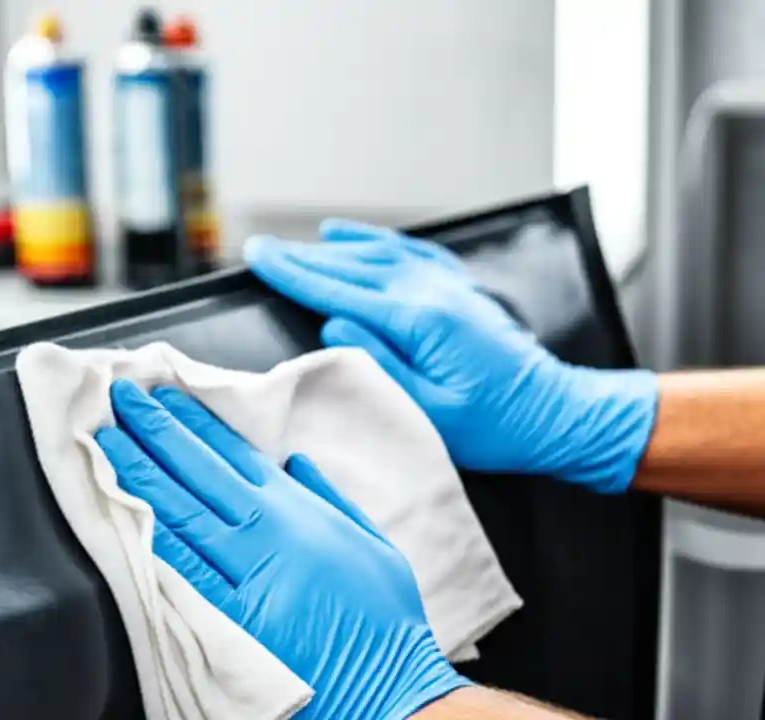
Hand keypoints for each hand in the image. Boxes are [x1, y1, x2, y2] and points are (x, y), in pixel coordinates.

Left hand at [95, 380, 467, 719]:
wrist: (391, 688)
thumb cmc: (386, 620)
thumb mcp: (374, 543)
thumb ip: (330, 497)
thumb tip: (295, 460)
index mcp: (300, 511)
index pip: (234, 453)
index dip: (194, 422)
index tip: (163, 396)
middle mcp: (270, 532)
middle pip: (198, 471)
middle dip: (156, 429)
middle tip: (120, 398)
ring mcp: (248, 573)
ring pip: (182, 510)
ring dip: (141, 472)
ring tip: (108, 442)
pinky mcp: (233, 617)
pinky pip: (184, 570)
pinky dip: (153, 538)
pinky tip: (125, 512)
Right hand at [243, 219, 657, 493]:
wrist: (557, 413)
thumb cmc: (495, 425)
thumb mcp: (430, 409)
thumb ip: (379, 361)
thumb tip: (335, 321)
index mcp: (420, 320)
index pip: (339, 289)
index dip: (294, 273)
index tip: (259, 256)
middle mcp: (431, 291)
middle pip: (351, 265)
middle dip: (301, 256)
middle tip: (259, 248)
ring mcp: (446, 284)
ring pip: (375, 254)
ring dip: (329, 249)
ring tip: (291, 246)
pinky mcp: (456, 288)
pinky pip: (405, 251)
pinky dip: (371, 241)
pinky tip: (346, 235)